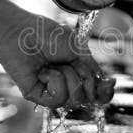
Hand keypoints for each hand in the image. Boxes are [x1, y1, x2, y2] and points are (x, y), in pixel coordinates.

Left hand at [0, 13, 114, 108]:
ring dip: (68, 77)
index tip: (109, 83)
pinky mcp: (38, 97)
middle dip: (84, 77)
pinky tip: (43, 71)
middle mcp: (67, 86)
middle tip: (70, 61)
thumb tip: (110, 84)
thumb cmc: (48, 35)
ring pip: (74, 100)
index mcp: (78, 75)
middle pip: (88, 98)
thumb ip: (93, 69)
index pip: (98, 94)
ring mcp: (52, 92)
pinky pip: (57, 99)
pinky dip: (55, 81)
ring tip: (54, 65)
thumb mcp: (79, 50)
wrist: (23, 32)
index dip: (105, 93)